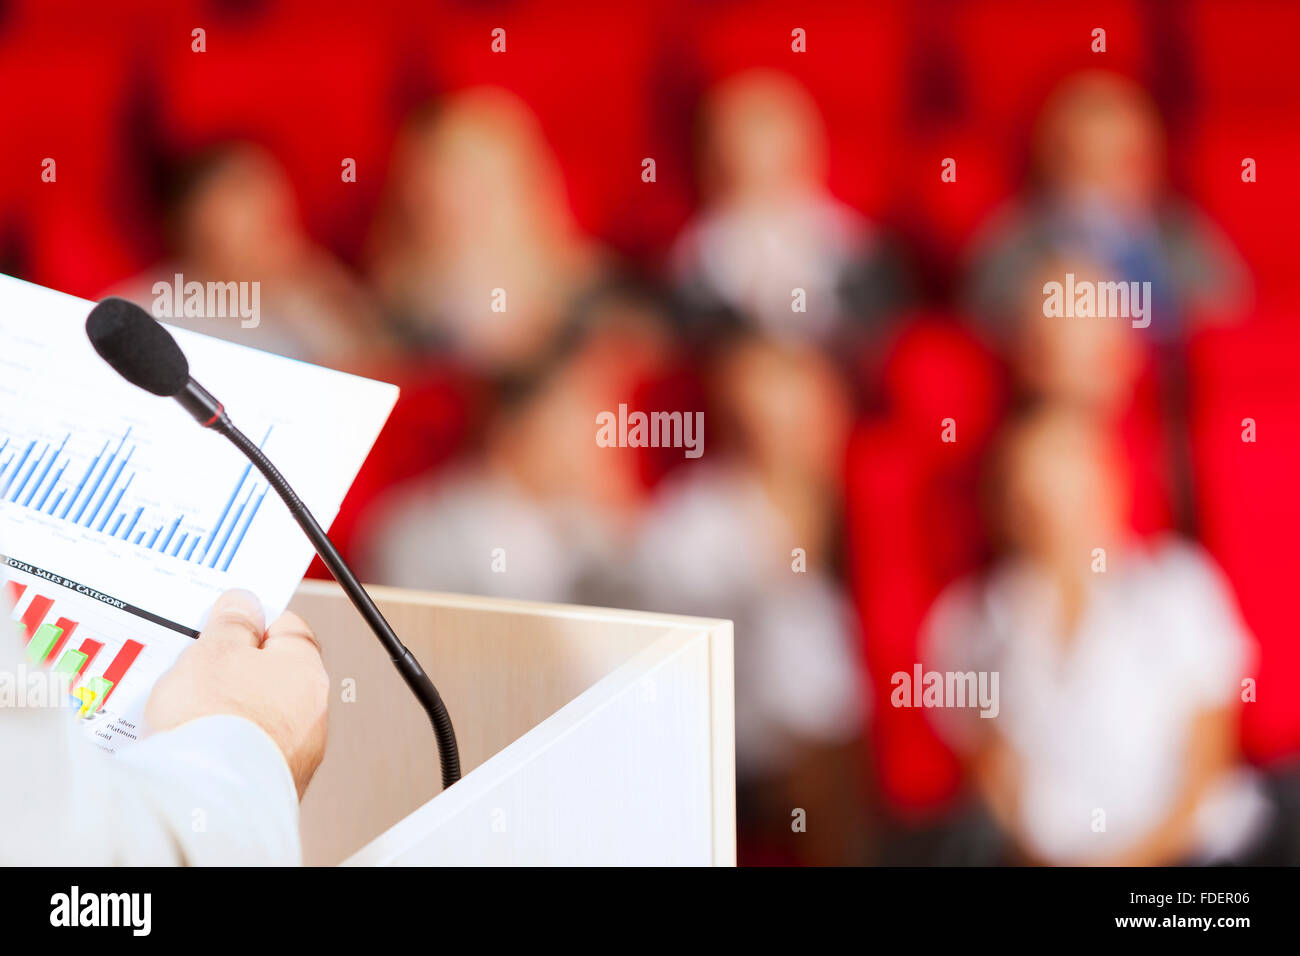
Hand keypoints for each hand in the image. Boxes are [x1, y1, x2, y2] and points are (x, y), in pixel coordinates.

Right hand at [146, 589, 328, 798]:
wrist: (207, 798)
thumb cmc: (216, 719)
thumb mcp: (215, 649)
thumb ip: (233, 622)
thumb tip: (246, 602)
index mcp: (306, 669)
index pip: (289, 628)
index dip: (254, 621)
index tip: (227, 622)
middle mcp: (312, 710)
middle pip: (274, 674)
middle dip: (237, 668)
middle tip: (198, 667)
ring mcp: (297, 750)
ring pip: (261, 714)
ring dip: (232, 709)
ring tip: (191, 711)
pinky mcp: (274, 783)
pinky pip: (250, 751)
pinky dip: (228, 745)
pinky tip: (200, 746)